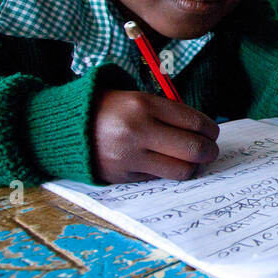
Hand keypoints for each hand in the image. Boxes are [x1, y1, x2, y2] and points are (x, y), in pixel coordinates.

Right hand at [91, 90, 219, 182]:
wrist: (65, 127)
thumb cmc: (109, 109)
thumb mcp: (138, 99)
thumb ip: (169, 113)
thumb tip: (204, 131)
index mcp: (143, 105)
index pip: (195, 123)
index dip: (211, 130)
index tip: (211, 133)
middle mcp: (137, 131)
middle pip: (194, 150)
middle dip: (209, 151)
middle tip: (209, 150)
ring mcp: (130, 156)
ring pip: (182, 170)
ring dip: (193, 167)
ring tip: (191, 160)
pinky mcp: (123, 176)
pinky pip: (160, 178)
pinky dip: (168, 172)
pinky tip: (165, 163)